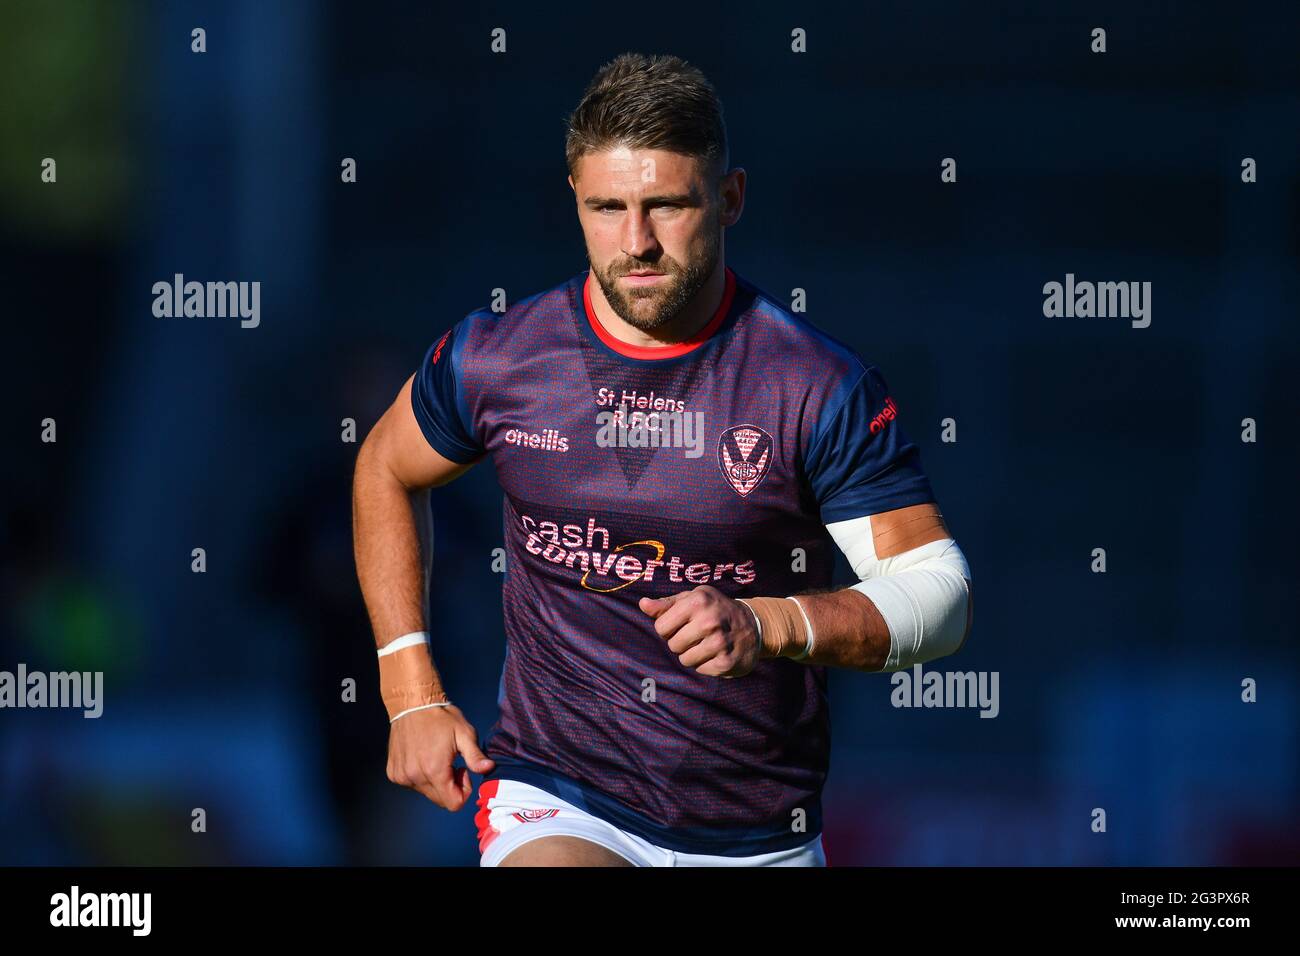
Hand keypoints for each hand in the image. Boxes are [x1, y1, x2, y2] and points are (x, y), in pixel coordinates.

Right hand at [386, 703, 495, 809]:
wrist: (411, 704)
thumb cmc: (440, 717)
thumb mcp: (464, 733)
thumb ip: (475, 756)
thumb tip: (488, 768)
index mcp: (434, 770)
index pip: (453, 803)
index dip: (464, 791)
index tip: (462, 770)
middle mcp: (415, 777)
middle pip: (440, 800)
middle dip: (451, 787)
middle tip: (452, 763)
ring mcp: (401, 776)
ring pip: (426, 793)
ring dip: (435, 781)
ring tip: (437, 757)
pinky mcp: (393, 773)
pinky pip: (412, 785)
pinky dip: (421, 776)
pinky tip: (423, 756)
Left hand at [638, 585, 762, 678]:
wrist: (754, 624)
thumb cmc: (715, 609)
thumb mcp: (693, 598)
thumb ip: (666, 604)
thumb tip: (642, 604)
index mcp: (697, 601)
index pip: (661, 627)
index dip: (668, 628)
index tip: (682, 624)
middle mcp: (708, 621)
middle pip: (672, 645)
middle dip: (680, 642)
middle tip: (696, 635)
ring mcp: (719, 643)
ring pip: (685, 660)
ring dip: (692, 655)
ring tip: (706, 644)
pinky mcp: (726, 662)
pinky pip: (700, 669)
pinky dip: (706, 664)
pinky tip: (717, 653)